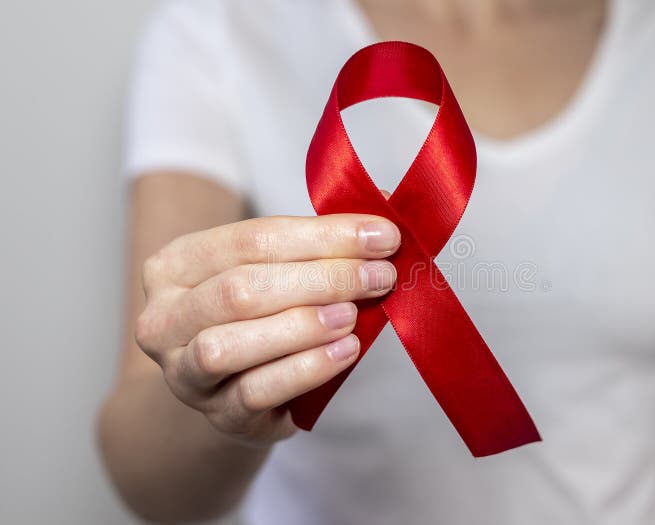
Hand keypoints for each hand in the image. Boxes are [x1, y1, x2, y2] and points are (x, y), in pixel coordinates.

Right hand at [134, 214, 399, 446]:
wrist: (238, 387)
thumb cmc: (262, 315)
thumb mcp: (279, 271)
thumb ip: (319, 246)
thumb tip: (381, 221)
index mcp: (177, 264)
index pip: (253, 239)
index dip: (323, 236)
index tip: (381, 235)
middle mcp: (166, 316)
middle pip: (241, 289)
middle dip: (320, 279)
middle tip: (379, 276)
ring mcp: (184, 371)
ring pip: (232, 344)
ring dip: (303, 325)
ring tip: (352, 315)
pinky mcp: (216, 413)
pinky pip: (256, 391)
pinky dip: (306, 368)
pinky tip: (345, 351)